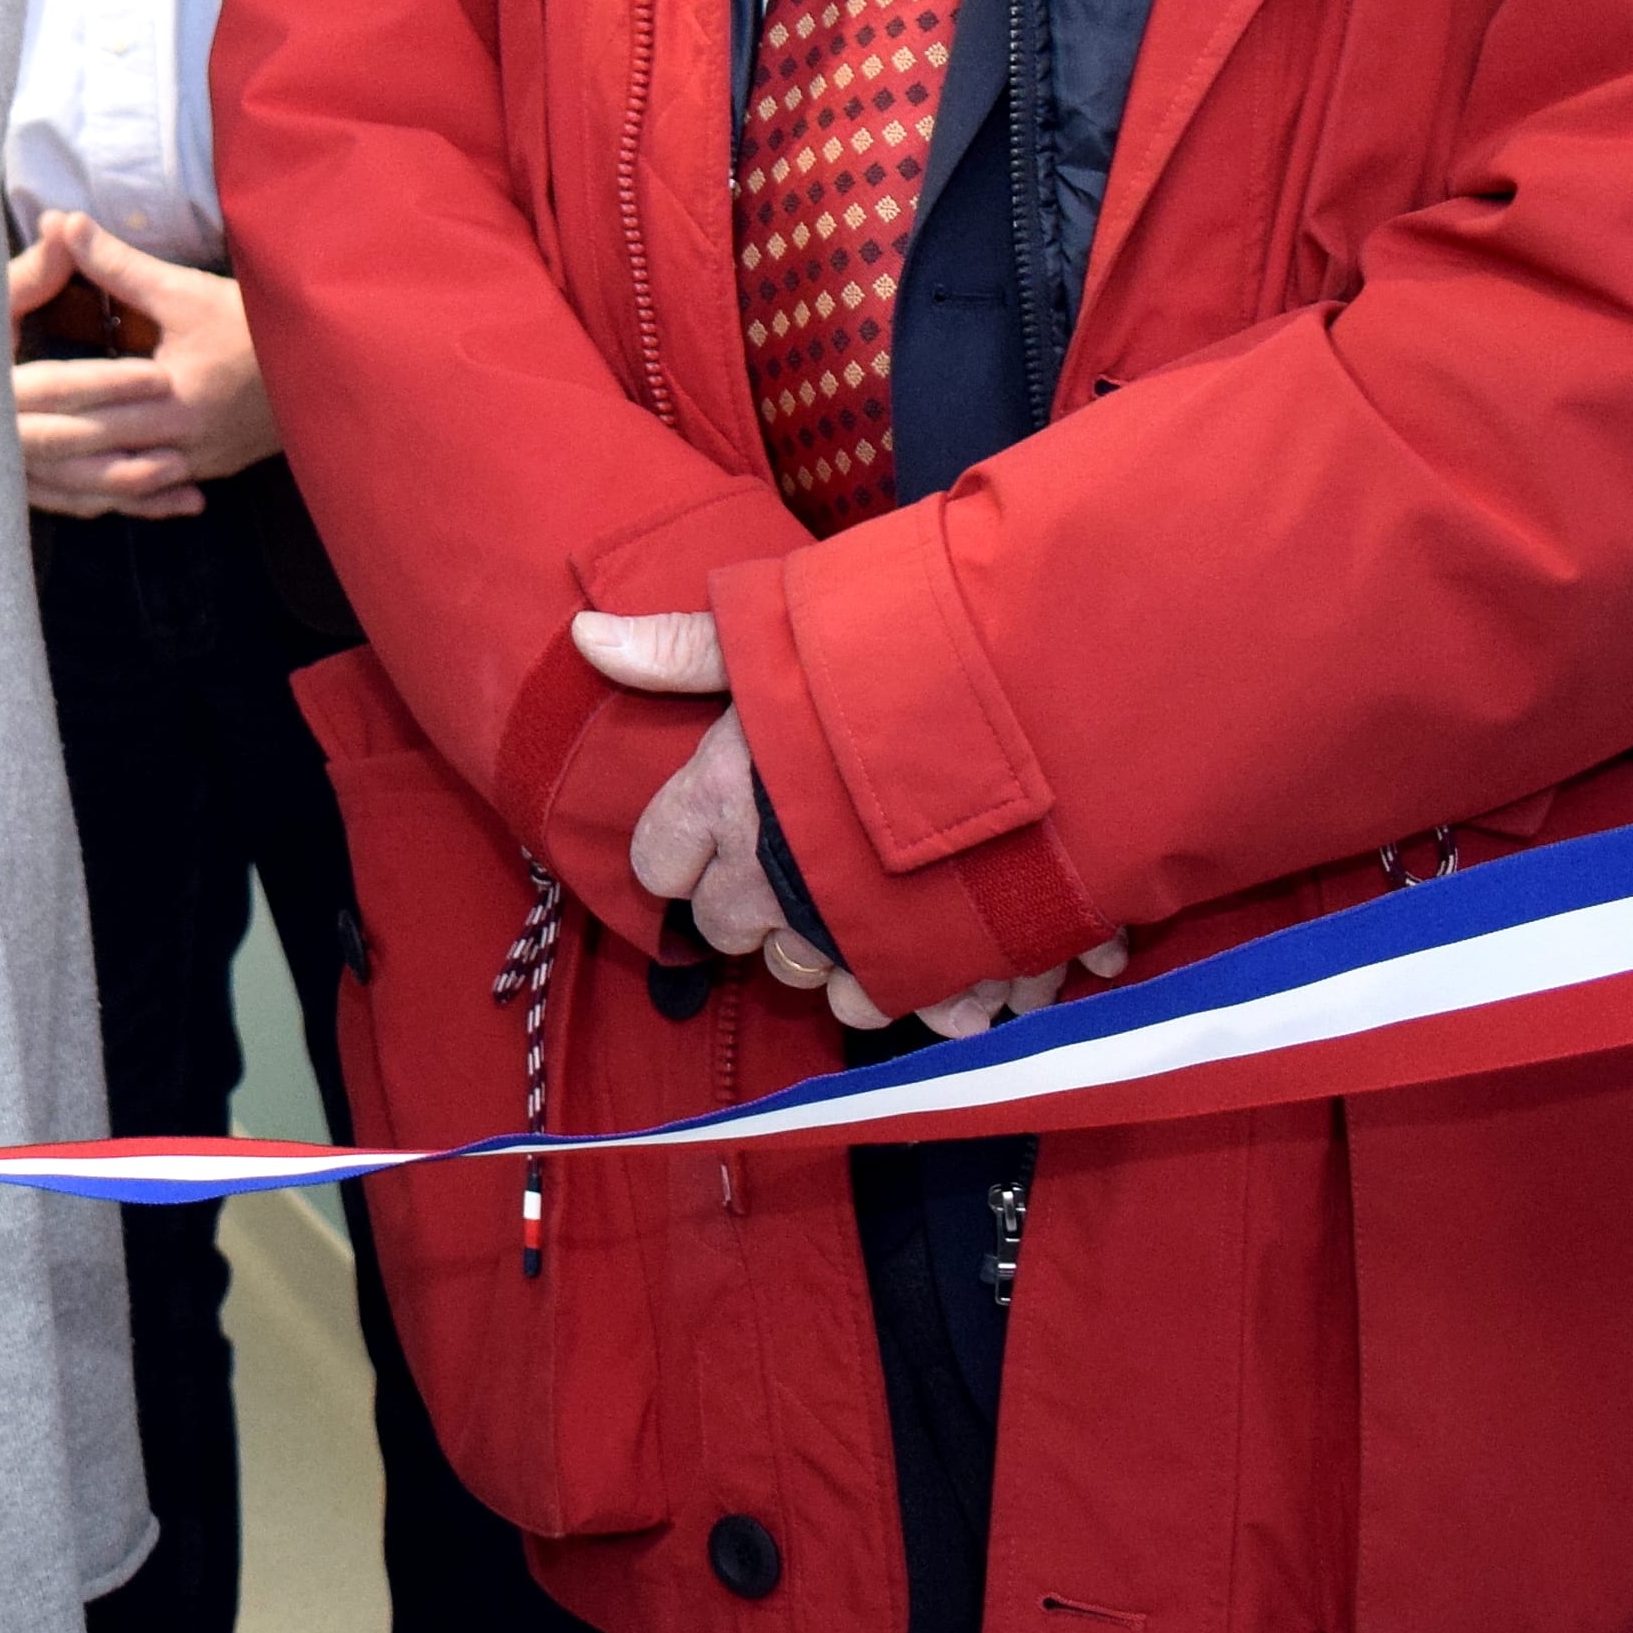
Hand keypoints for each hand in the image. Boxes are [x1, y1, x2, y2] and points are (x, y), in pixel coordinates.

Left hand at [7, 216, 280, 521]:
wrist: (336, 370)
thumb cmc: (262, 326)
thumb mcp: (186, 289)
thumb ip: (116, 262)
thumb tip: (58, 222)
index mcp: (167, 395)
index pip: (78, 401)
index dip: (26, 398)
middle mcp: (177, 441)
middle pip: (85, 454)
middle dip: (31, 450)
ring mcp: (193, 465)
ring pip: (112, 488)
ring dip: (65, 484)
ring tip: (15, 479)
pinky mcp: (207, 472)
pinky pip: (148, 496)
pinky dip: (113, 497)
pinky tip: (81, 496)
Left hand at [571, 610, 1124, 1038]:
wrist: (1046, 703)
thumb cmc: (908, 653)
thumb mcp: (786, 627)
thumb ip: (688, 647)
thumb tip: (586, 634)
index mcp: (723, 793)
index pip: (660, 859)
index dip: (684, 849)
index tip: (715, 831)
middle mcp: (771, 874)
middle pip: (726, 926)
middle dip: (752, 902)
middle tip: (798, 860)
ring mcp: (849, 930)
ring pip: (806, 976)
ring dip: (830, 950)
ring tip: (868, 903)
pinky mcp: (932, 965)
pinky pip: (895, 1006)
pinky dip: (919, 986)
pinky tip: (938, 944)